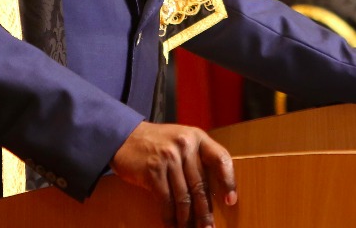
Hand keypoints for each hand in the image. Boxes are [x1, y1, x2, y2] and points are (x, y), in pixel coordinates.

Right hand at [111, 122, 236, 226]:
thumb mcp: (181, 140)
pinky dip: (169, 216)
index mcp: (197, 137)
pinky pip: (166, 200)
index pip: (221, 158)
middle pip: (201, 185)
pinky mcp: (153, 170)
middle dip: (205, 212)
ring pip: (183, 196)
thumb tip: (212, 193)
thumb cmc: (157, 143)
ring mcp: (169, 157)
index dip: (228, 181)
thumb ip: (196, 158)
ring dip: (187, 219)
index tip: (231, 201)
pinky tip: (172, 225)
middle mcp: (185, 145)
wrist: (124, 137)